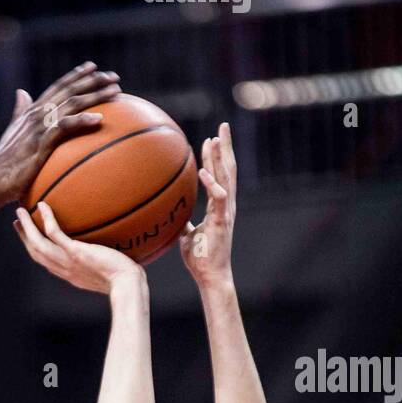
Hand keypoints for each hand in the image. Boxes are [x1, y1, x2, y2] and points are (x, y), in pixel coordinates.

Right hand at [0, 61, 121, 204]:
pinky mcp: (40, 143)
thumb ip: (19, 112)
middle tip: (114, 77)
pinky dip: (82, 120)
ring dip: (95, 95)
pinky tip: (99, 119)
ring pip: (71, 103)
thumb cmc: (2, 165)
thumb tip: (21, 93)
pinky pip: (65, 126)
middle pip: (69, 90)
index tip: (93, 67)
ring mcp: (38, 127)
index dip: (75, 76)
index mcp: (31, 112)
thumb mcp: (12, 134)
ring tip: (116, 92)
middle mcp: (36, 114)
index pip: (57, 87)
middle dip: (93, 80)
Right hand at [14, 201, 143, 294]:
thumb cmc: (126, 280)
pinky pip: (54, 233)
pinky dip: (46, 219)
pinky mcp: (74, 252)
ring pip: (38, 244)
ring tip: (20, 211)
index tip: (30, 238)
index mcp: (70, 274)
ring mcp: (67, 261)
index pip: (47, 262)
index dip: (35, 249)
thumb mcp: (111, 271)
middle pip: (36, 253)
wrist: (126, 284)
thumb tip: (114, 250)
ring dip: (27, 227)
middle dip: (25, 238)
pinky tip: (43, 204)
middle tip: (18, 222)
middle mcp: (64, 269)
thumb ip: (106, 260)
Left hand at [178, 122, 236, 285]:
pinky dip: (213, 183)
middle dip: (226, 146)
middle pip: (229, 168)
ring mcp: (226, 211)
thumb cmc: (200, 257)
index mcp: (219, 205)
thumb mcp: (187, 235)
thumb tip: (173, 215)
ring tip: (215, 138)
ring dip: (221, 157)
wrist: (210, 276)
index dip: (217, 156)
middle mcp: (226, 204)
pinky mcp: (222, 220)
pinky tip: (204, 170)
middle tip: (223, 126)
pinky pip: (219, 197)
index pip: (221, 174)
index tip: (212, 139)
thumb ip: (184, 222)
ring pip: (226, 177)